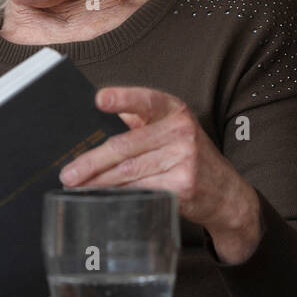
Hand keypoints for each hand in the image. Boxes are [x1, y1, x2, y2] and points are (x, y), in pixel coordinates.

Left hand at [58, 86, 262, 262]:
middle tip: (69, 173)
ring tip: (78, 187)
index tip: (100, 100)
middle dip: (93, 161)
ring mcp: (184, 157)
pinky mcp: (183, 184)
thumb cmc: (191, 159)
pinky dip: (118, 194)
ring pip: (129, 171)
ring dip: (99, 181)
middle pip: (126, 145)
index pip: (146, 101)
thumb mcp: (173, 131)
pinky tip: (103, 197)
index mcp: (175, 111)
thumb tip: (101, 117)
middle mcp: (182, 131)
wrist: (226, 194)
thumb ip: (142, 121)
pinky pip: (141, 189)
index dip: (122, 99)